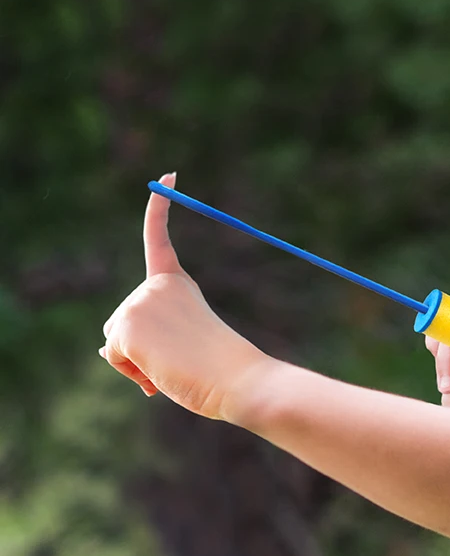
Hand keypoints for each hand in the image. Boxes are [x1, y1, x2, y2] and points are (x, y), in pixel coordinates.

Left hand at [99, 172, 270, 421]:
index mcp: (176, 283)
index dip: (159, 209)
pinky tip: (160, 373)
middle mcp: (154, 285)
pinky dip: (133, 372)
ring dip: (136, 362)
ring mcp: (138, 302)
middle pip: (122, 318)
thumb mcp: (181, 345)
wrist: (239, 380)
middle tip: (177, 361)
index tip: (170, 174)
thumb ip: (146, 338)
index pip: (159, 239)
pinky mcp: (126, 324)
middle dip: (138, 346)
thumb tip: (103, 348)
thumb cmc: (221, 370)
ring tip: (172, 368)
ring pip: (115, 339)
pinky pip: (114, 356)